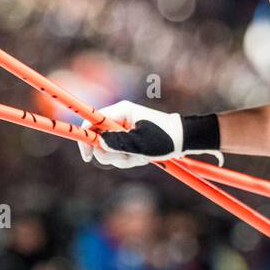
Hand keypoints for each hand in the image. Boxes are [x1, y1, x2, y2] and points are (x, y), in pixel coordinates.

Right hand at [78, 101, 221, 168]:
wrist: (184, 139)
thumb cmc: (165, 137)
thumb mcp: (141, 143)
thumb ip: (118, 143)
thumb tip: (98, 142)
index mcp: (120, 111)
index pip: (92, 121)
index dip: (85, 138)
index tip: (87, 156)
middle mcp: (119, 118)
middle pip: (99, 139)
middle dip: (111, 154)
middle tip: (128, 158)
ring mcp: (123, 129)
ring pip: (109, 149)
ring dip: (123, 158)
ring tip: (141, 157)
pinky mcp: (128, 138)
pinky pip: (119, 153)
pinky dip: (129, 159)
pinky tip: (142, 157)